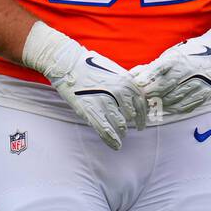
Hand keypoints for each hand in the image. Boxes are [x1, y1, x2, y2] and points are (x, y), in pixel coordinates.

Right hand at [21, 22, 146, 149]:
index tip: (141, 125)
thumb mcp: (114, 71)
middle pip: (130, 116)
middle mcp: (120, 92)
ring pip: (120, 126)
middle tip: (128, 130)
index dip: (142, 117)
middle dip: (130, 125)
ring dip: (121, 133)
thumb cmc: (90, 65)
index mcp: (127, 82)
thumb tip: (135, 98)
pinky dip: (112, 141)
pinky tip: (116, 146)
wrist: (68, 64)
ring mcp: (106, 102)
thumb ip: (126, 84)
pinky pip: (106, 131)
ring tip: (120, 137)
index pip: (141, 105)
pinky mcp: (92, 111)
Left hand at [132, 14, 210, 116]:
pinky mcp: (204, 93)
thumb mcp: (172, 54)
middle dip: (151, 94)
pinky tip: (166, 108)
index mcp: (178, 58)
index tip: (138, 84)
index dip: (148, 76)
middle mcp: (188, 70)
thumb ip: (153, 67)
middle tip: (141, 100)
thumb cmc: (190, 54)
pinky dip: (174, 108)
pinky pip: (186, 105)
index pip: (160, 68)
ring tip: (151, 106)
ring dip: (160, 103)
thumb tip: (133, 76)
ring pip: (174, 98)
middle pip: (165, 86)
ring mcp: (198, 83)